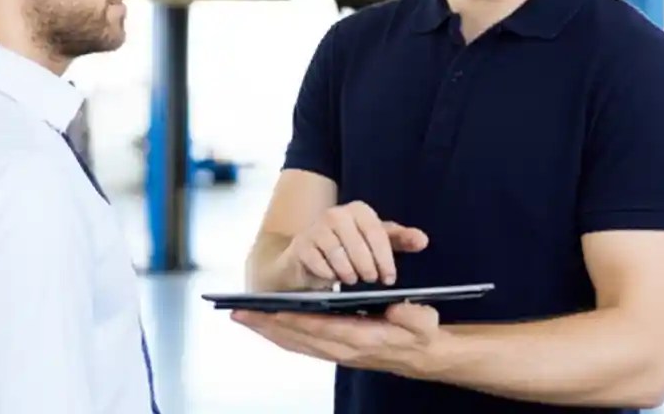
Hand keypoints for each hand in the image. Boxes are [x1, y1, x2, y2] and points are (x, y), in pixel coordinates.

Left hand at [232, 302, 446, 378]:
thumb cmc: (421, 334)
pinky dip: (279, 336)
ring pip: (294, 344)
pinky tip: (264, 325)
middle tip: (239, 312)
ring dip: (267, 331)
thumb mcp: (425, 322)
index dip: (296, 321)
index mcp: (362, 339)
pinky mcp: (333, 351)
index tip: (273, 311)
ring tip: (242, 316)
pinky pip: (300, 346)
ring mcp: (336, 353)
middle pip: (298, 338)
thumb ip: (411, 315)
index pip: (322, 329)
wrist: (422, 356)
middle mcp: (343, 350)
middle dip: (267, 326)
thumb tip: (396, 308)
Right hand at [282, 201, 427, 288]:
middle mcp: (335, 214)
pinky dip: (328, 275)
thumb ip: (400, 239)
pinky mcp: (301, 246)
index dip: (385, 258)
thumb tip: (423, 240)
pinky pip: (318, 263)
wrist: (307, 256)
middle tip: (371, 280)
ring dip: (348, 272)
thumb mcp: (375, 242)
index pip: (377, 233)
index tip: (390, 278)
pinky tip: (333, 280)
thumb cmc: (348, 248)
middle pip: (358, 245)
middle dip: (367, 267)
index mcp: (358, 210)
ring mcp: (315, 229)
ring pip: (338, 255)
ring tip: (353, 280)